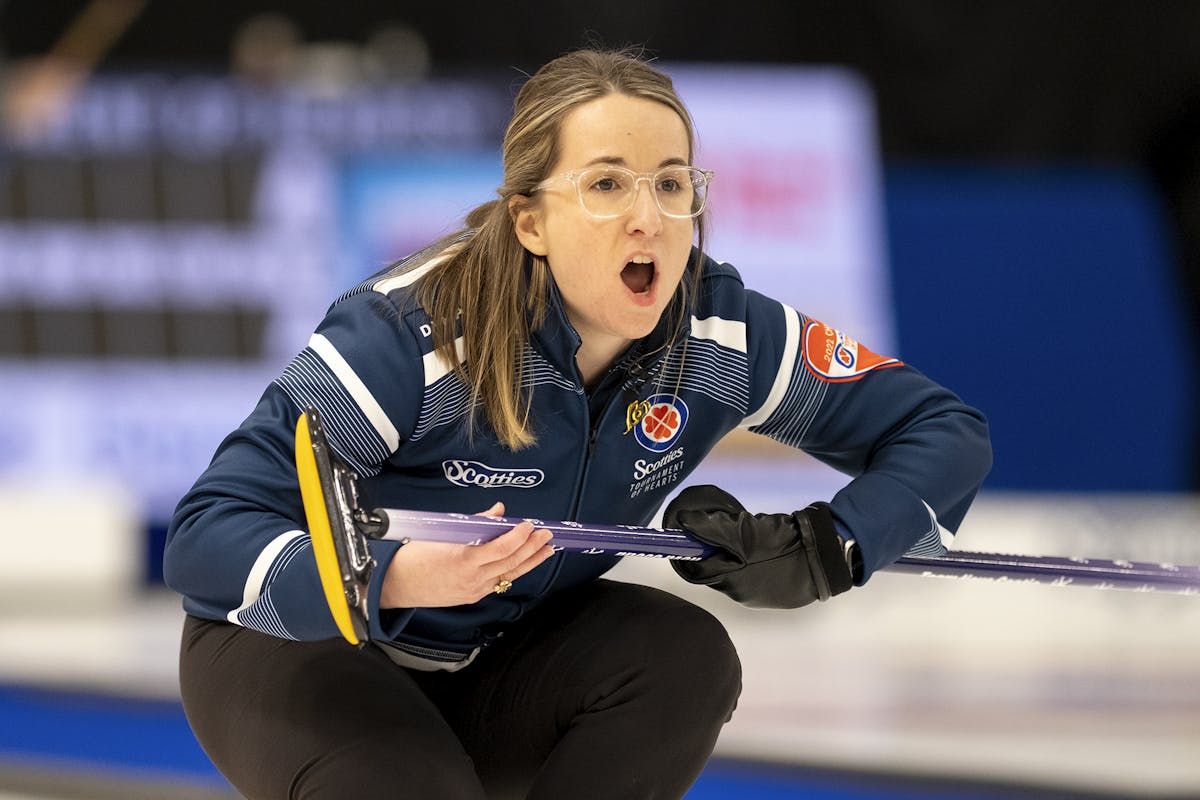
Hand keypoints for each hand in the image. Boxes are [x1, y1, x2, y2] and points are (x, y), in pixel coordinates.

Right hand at [380, 502, 554, 608]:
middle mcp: (472, 580)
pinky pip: (498, 582)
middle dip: (532, 548)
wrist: (392, 584)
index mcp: (463, 561)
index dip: (519, 537)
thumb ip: (474, 524)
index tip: (529, 525)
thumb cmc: (412, 555)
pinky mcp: (471, 596)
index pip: (501, 549)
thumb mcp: (441, 533)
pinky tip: (523, 562)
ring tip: (546, 550)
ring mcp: (473, 591)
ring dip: (530, 561)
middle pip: (510, 563)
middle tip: (547, 535)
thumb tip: (498, 512)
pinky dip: (513, 570)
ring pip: (509, 575)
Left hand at [664, 485, 852, 608]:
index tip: (683, 528)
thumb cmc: (785, 545)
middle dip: (707, 547)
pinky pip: (747, 573)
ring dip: (726, 550)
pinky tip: (755, 542)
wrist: (827, 559)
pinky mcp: (771, 591)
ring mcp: (757, 594)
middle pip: (711, 569)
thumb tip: (683, 522)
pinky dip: (743, 557)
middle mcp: (741, 592)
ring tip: (739, 529)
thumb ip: (714, 527)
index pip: (694, 568)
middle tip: (713, 522)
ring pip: (729, 570)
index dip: (687, 549)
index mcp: (733, 581)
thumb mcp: (748, 530)